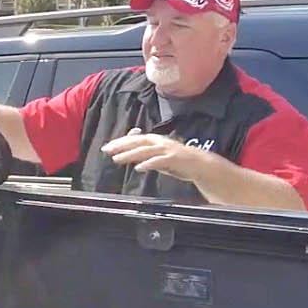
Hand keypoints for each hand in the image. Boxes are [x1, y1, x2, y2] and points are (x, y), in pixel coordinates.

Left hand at [101, 128, 215, 181]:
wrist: (200, 165)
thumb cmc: (178, 161)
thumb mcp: (159, 156)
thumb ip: (145, 153)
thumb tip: (131, 153)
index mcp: (155, 140)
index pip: (135, 139)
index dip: (120, 142)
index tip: (107, 147)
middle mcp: (160, 142)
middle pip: (137, 142)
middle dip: (121, 145)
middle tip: (107, 150)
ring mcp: (167, 150)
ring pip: (145, 151)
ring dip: (130, 154)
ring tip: (117, 159)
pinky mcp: (173, 159)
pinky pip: (158, 161)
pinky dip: (148, 164)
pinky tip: (138, 168)